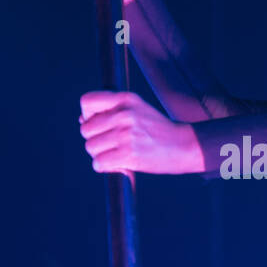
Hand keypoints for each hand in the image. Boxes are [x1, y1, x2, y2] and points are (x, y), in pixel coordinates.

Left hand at [79, 91, 202, 175]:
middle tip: (113, 144)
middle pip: (85, 130)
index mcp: (125, 99)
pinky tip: (117, 164)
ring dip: (100, 155)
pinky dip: (104, 167)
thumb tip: (81, 121)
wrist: (184, 145)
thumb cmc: (158, 129)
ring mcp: (126, 134)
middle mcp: (124, 114)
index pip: (86, 102)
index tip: (99, 124)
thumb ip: (110, 112)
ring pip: (90, 148)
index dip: (87, 115)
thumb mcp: (137, 109)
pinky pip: (99, 163)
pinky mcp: (129, 154)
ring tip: (117, 154)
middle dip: (95, 139)